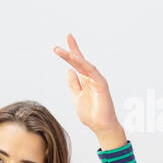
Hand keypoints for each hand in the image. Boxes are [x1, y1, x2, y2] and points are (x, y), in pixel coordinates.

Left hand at [53, 34, 126, 148]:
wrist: (101, 126)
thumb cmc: (91, 114)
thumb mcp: (77, 97)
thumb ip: (73, 84)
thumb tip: (68, 70)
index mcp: (85, 80)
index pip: (77, 64)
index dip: (70, 53)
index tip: (61, 44)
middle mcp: (91, 78)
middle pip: (81, 60)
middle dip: (73, 48)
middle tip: (67, 36)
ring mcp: (97, 80)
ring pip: (85, 64)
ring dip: (74, 56)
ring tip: (61, 50)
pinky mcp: (102, 85)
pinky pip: (92, 72)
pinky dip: (84, 65)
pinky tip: (75, 59)